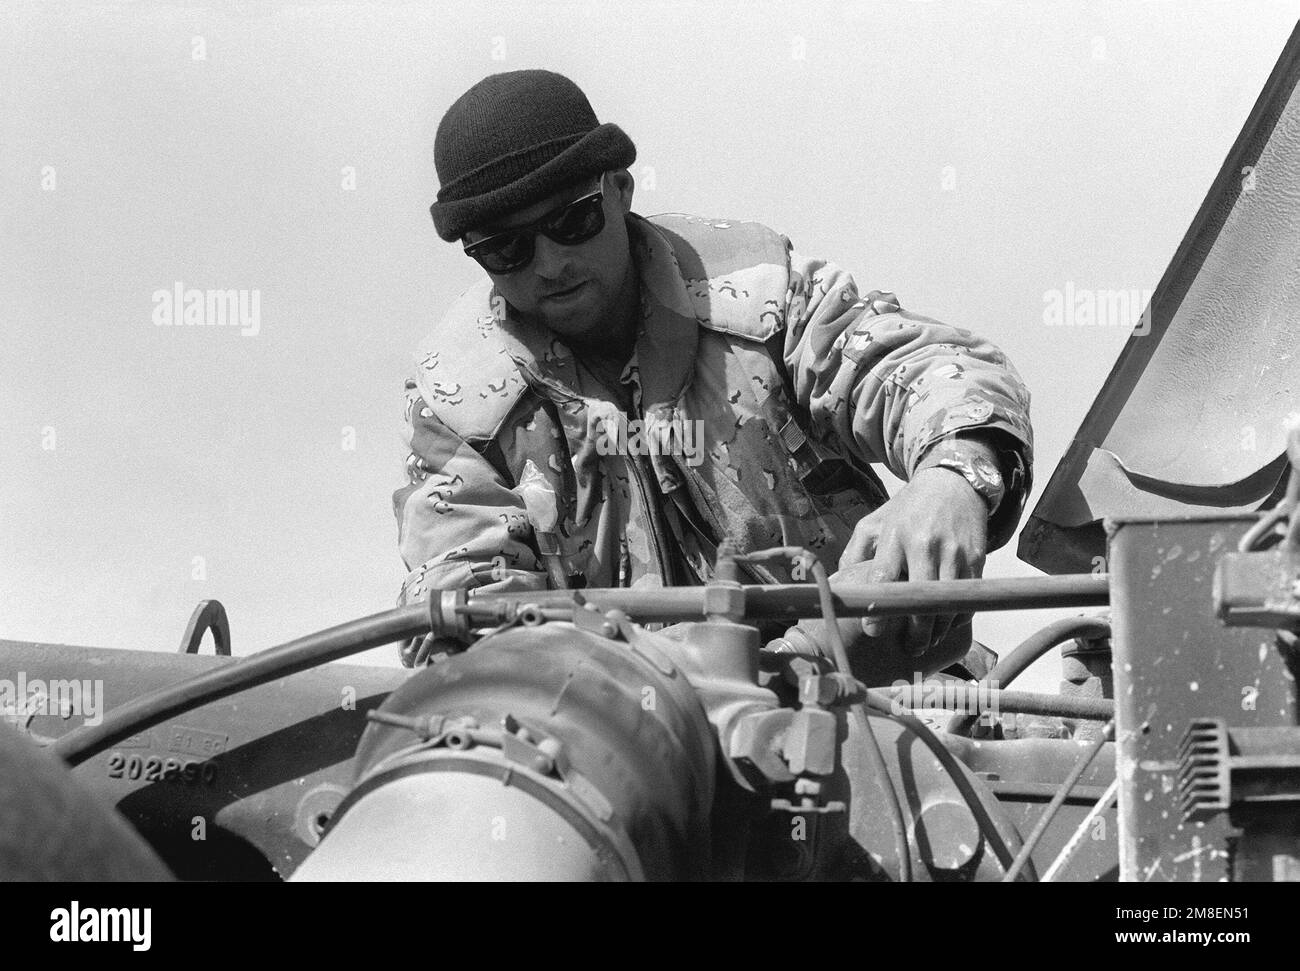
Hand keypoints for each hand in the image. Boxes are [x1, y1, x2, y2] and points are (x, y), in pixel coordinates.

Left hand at [839, 466, 988, 655]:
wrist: (953, 482)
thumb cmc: (909, 509)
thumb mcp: (875, 522)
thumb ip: (855, 553)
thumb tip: (842, 587)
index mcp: (896, 536)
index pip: (884, 579)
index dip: (877, 609)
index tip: (872, 631)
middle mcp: (926, 545)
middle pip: (921, 600)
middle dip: (916, 631)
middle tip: (910, 648)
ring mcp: (954, 553)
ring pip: (948, 605)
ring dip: (939, 630)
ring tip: (927, 640)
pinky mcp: (976, 558)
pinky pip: (968, 598)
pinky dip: (958, 616)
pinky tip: (946, 623)